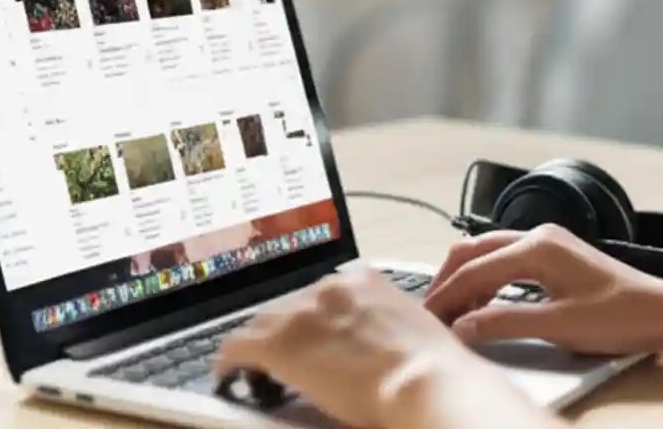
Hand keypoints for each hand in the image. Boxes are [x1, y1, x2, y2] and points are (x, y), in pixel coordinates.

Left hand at [215, 270, 520, 427]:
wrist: (424, 382)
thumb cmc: (432, 366)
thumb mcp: (410, 326)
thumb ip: (385, 321)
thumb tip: (375, 341)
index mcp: (362, 280)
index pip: (318, 294)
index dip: (310, 320)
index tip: (310, 338)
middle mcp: (327, 288)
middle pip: (286, 307)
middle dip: (283, 332)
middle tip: (287, 363)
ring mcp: (300, 313)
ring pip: (260, 325)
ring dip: (259, 347)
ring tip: (258, 373)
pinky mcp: (278, 344)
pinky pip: (238, 348)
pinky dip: (231, 363)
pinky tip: (229, 377)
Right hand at [424, 224, 662, 353]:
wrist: (661, 311)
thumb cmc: (619, 316)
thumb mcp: (558, 325)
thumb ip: (505, 322)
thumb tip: (462, 327)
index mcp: (537, 248)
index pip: (474, 270)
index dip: (446, 296)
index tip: (427, 319)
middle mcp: (538, 236)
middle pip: (474, 251)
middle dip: (448, 280)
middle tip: (431, 312)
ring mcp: (547, 242)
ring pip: (488, 252)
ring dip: (466, 279)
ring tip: (453, 312)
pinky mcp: (554, 253)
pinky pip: (506, 259)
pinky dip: (486, 279)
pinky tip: (483, 304)